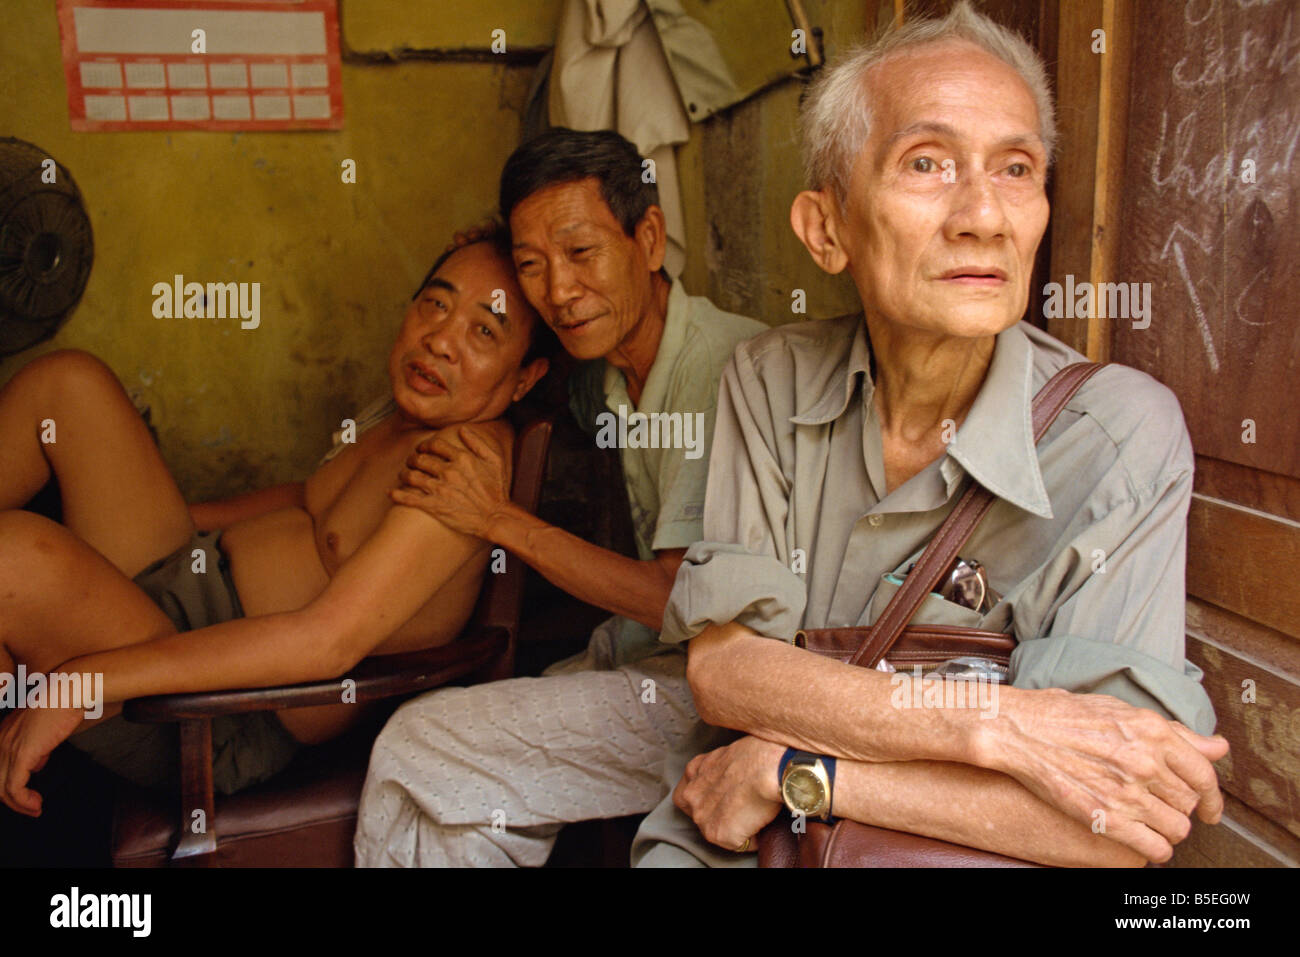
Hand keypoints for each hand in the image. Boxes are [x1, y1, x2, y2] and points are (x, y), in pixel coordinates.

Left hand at [0, 705, 86, 816]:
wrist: (67, 691)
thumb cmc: (60, 704)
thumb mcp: (42, 730)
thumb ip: (35, 749)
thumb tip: (36, 766)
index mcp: (2, 736)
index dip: (9, 789)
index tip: (26, 798)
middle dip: (12, 801)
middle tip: (31, 808)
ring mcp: (8, 748)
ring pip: (1, 789)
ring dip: (18, 805)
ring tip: (34, 809)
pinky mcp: (21, 754)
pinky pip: (14, 787)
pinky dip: (23, 801)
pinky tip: (36, 804)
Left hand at [390, 427, 509, 538]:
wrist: (495, 517)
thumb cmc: (497, 489)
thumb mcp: (495, 461)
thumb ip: (478, 443)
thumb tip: (463, 429)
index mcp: (462, 458)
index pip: (435, 445)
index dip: (425, 445)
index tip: (423, 448)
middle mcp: (448, 471)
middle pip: (420, 459)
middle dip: (412, 458)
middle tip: (411, 461)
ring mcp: (440, 489)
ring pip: (411, 476)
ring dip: (404, 474)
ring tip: (403, 475)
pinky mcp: (434, 506)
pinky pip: (409, 498)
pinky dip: (396, 495)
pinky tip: (390, 493)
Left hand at [673, 735, 784, 852]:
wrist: (769, 766)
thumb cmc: (760, 753)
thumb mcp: (729, 754)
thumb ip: (720, 770)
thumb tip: (734, 780)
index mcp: (694, 771)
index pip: (688, 793)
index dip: (707, 799)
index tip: (723, 799)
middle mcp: (691, 795)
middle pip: (700, 814)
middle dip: (718, 815)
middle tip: (741, 808)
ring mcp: (702, 816)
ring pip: (718, 831)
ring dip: (736, 827)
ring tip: (755, 813)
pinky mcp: (718, 834)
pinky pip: (739, 844)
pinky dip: (754, 838)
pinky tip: (762, 821)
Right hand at [983, 687, 1228, 862]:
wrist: (1015, 731)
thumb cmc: (1060, 715)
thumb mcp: (1119, 710)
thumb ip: (1172, 732)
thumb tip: (1217, 746)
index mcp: (1151, 731)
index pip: (1203, 772)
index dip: (1212, 796)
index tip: (1209, 807)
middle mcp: (1144, 761)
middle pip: (1188, 802)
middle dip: (1180, 808)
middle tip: (1164, 807)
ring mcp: (1124, 791)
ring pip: (1177, 827)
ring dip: (1168, 829)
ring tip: (1151, 823)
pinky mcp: (1104, 816)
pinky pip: (1154, 847)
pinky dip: (1156, 849)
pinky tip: (1144, 841)